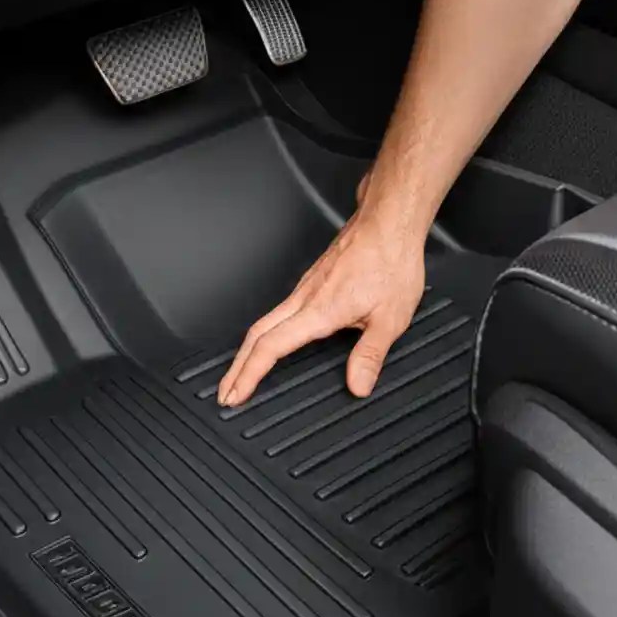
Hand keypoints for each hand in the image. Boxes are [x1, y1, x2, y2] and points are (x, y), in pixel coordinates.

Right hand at [216, 208, 426, 406]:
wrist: (388, 222)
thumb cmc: (391, 261)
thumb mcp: (391, 317)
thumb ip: (370, 355)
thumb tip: (358, 385)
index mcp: (319, 311)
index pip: (271, 347)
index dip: (249, 374)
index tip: (235, 394)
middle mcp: (305, 298)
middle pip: (255, 335)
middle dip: (236, 367)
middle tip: (225, 392)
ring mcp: (306, 288)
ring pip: (265, 321)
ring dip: (247, 350)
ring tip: (241, 373)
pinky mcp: (313, 281)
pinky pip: (279, 311)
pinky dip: (265, 332)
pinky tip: (272, 340)